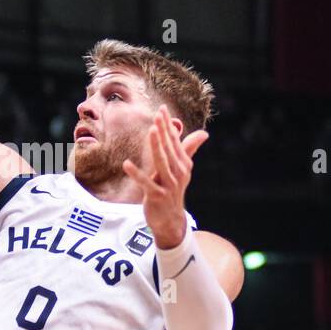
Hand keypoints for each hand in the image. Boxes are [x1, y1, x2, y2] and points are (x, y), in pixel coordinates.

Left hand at [123, 106, 208, 250]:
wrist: (171, 220)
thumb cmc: (173, 190)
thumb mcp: (181, 169)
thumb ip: (188, 149)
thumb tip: (204, 133)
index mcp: (183, 164)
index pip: (175, 141)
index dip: (168, 125)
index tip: (162, 109)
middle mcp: (178, 173)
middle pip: (169, 148)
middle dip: (163, 131)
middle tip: (158, 114)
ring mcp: (169, 185)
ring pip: (162, 162)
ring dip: (156, 146)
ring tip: (151, 131)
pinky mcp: (157, 196)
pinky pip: (146, 183)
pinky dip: (136, 174)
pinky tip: (126, 164)